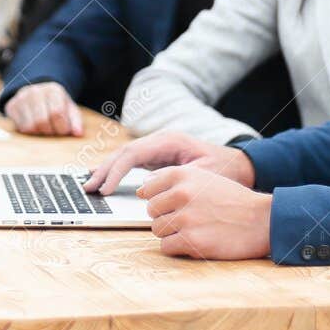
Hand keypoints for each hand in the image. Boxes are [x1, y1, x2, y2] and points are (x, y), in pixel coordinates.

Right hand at [5, 82, 83, 135]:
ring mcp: (21, 98)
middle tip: (53, 130)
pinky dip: (29, 132)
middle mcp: (35, 91)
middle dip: (50, 131)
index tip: (64, 130)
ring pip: (30, 126)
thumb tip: (78, 133)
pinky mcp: (11, 106)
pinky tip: (34, 125)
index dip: (62, 127)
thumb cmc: (57, 104)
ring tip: (44, 128)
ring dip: (39, 132)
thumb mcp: (69, 109)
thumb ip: (76, 121)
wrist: (38, 92)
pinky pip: (20, 128)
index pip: (57, 113)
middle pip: (42, 121)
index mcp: (53, 90)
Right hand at [86, 132, 254, 193]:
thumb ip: (176, 180)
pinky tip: (106, 181)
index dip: (116, 171)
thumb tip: (147, 189)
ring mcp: (157, 147)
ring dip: (107, 170)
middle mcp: (160, 140)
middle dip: (104, 170)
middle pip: (124, 152)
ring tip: (90, 186)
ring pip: (124, 156)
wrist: (241, 164)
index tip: (106, 189)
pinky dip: (117, 171)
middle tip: (88, 188)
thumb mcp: (203, 175)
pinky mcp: (157, 157)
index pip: (133, 154)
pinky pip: (132, 163)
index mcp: (169, 141)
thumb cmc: (225, 170)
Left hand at [138, 164, 271, 259]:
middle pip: (151, 211)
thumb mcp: (203, 177)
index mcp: (182, 174)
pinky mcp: (191, 241)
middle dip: (166, 217)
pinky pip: (166, 247)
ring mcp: (186, 218)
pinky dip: (178, 247)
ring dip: (172, 233)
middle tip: (191, 218)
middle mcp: (181, 193)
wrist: (261, 220)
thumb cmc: (231, 199)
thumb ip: (169, 178)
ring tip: (195, 229)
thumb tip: (141, 189)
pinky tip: (196, 241)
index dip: (161, 200)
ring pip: (157, 229)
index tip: (178, 204)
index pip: (148, 190)